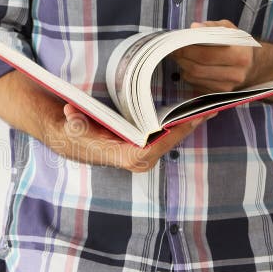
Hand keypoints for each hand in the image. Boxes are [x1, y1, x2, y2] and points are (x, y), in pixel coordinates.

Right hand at [41, 104, 212, 172]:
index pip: (146, 152)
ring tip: (204, 111)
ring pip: (166, 144)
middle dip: (183, 130)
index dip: (166, 138)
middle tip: (204, 112)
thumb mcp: (70, 123)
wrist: (68, 138)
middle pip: (164, 147)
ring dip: (185, 129)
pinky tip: (191, 116)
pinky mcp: (141, 149)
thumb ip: (72, 119)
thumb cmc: (71, 130)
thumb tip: (70, 112)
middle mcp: (130, 159)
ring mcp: (138, 156)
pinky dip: (178, 129)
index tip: (182, 123)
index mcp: (116, 155)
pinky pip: (164, 141)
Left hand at [173, 19, 256, 93]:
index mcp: (239, 56)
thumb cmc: (236, 44)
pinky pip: (195, 84)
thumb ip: (211, 27)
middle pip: (197, 68)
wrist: (250, 65)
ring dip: (182, 66)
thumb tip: (194, 27)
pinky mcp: (217, 94)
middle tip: (174, 49)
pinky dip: (188, 74)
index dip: (188, 49)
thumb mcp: (228, 29)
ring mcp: (226, 87)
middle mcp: (234, 74)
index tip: (177, 42)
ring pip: (193, 78)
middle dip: (182, 58)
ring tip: (180, 56)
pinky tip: (189, 65)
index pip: (206, 54)